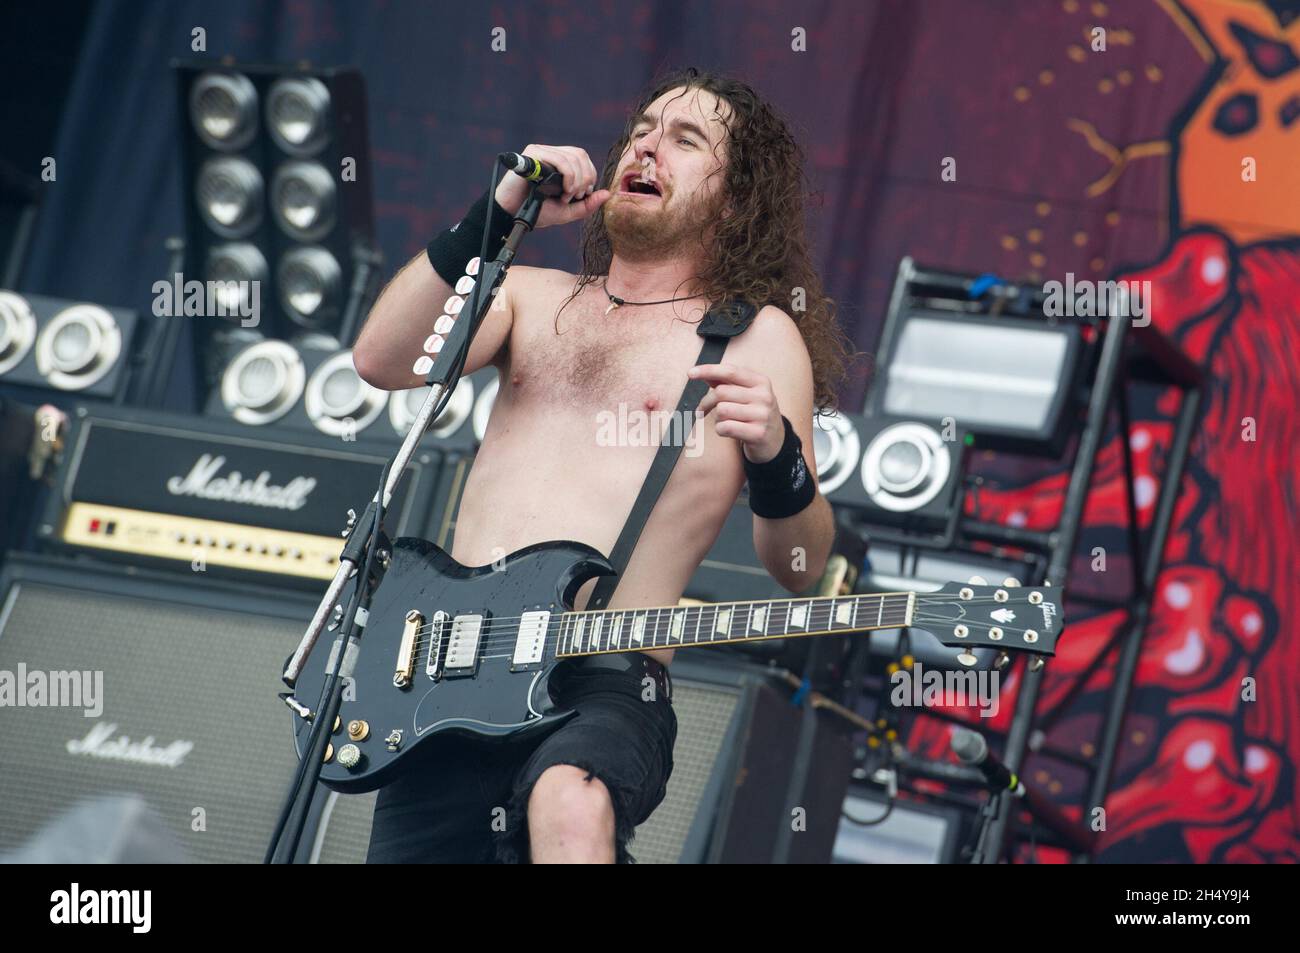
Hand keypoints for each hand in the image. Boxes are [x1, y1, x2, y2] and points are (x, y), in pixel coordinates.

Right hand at [494, 144, 610, 228]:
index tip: (582, 195)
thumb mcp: (568, 211)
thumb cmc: (537, 211)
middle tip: (575, 197)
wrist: (513, 214)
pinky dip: (568, 175)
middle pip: (581, 155)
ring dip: (576, 180)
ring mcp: (542, 152)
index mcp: (560, 162)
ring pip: (573, 157)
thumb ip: (588, 204)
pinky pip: (559, 158)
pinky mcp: (533, 154)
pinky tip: (563, 190)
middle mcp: (551, 154)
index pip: (583, 158)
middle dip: (585, 179)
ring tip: (566, 196)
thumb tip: (607, 194)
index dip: (590, 175)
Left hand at [688, 363, 784, 462]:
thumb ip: (726, 383)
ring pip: (721, 411)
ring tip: (725, 421)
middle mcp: (764, 396)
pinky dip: (720, 430)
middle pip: (721, 392)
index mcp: (760, 382)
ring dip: (716, 418)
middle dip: (706, 402)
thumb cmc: (755, 414)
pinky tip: (729, 431)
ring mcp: (762, 415)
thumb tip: (704, 374)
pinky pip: (725, 428)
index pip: (730, 371)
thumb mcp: (746, 394)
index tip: (690, 373)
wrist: (775, 441)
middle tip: (701, 410)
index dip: (708, 370)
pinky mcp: (758, 433)